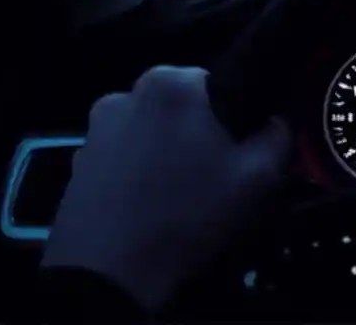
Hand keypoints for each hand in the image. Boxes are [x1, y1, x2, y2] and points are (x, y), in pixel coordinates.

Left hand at [42, 66, 289, 312]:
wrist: (108, 272)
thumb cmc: (188, 214)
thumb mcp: (257, 180)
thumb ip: (278, 137)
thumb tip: (275, 122)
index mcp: (173, 82)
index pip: (219, 83)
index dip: (235, 118)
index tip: (240, 150)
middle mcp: (128, 91)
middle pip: (182, 105)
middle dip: (198, 132)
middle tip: (214, 175)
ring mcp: (96, 126)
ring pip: (151, 129)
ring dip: (165, 149)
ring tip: (177, 194)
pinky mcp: (78, 159)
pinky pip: (122, 154)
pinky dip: (136, 170)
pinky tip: (147, 204)